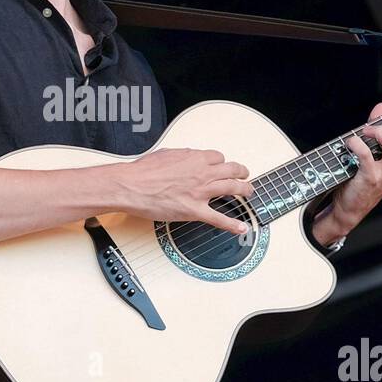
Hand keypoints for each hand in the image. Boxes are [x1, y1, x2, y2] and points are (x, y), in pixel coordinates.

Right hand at [116, 148, 253, 234]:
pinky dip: (232, 224)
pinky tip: (241, 227)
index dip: (221, 162)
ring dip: (245, 190)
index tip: (221, 166)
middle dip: (242, 172)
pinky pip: (219, 218)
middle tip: (244, 176)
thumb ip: (181, 156)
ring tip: (249, 193)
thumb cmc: (143, 171)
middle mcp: (202, 173)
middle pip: (232, 170)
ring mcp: (201, 192)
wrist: (132, 186)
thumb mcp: (166, 154)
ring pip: (232, 189)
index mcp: (195, 158)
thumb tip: (186, 158)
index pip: (219, 157)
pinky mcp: (195, 210)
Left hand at [327, 89, 381, 234]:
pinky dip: (358, 143)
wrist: (349, 210)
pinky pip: (368, 155)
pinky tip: (350, 143)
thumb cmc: (361, 181)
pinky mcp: (370, 179)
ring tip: (366, 132)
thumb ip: (378, 128)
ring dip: (380, 132)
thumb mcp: (374, 154)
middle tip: (379, 124)